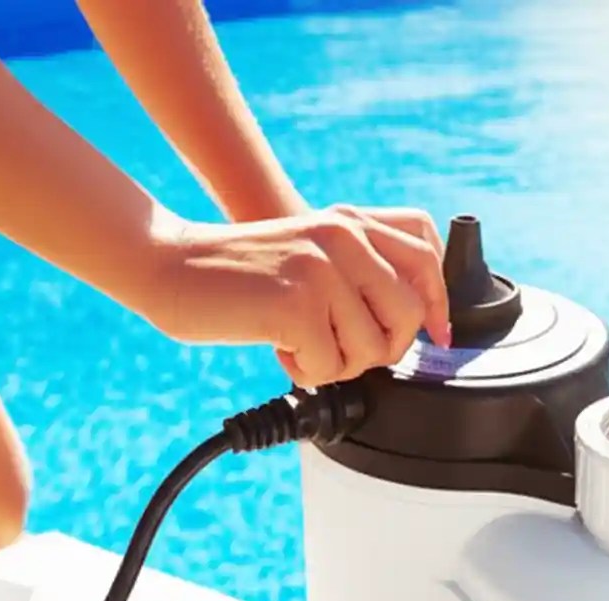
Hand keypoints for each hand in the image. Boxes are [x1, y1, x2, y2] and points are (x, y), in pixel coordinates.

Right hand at [145, 205, 450, 386]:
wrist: (171, 265)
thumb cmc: (240, 273)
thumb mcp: (311, 249)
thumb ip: (358, 268)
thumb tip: (416, 319)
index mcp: (352, 222)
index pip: (426, 253)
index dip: (438, 300)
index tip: (434, 333)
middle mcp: (344, 237)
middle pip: (410, 312)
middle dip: (386, 348)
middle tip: (345, 349)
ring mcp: (322, 268)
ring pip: (375, 346)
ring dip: (341, 363)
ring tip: (305, 344)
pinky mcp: (298, 303)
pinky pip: (332, 366)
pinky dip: (307, 370)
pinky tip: (281, 348)